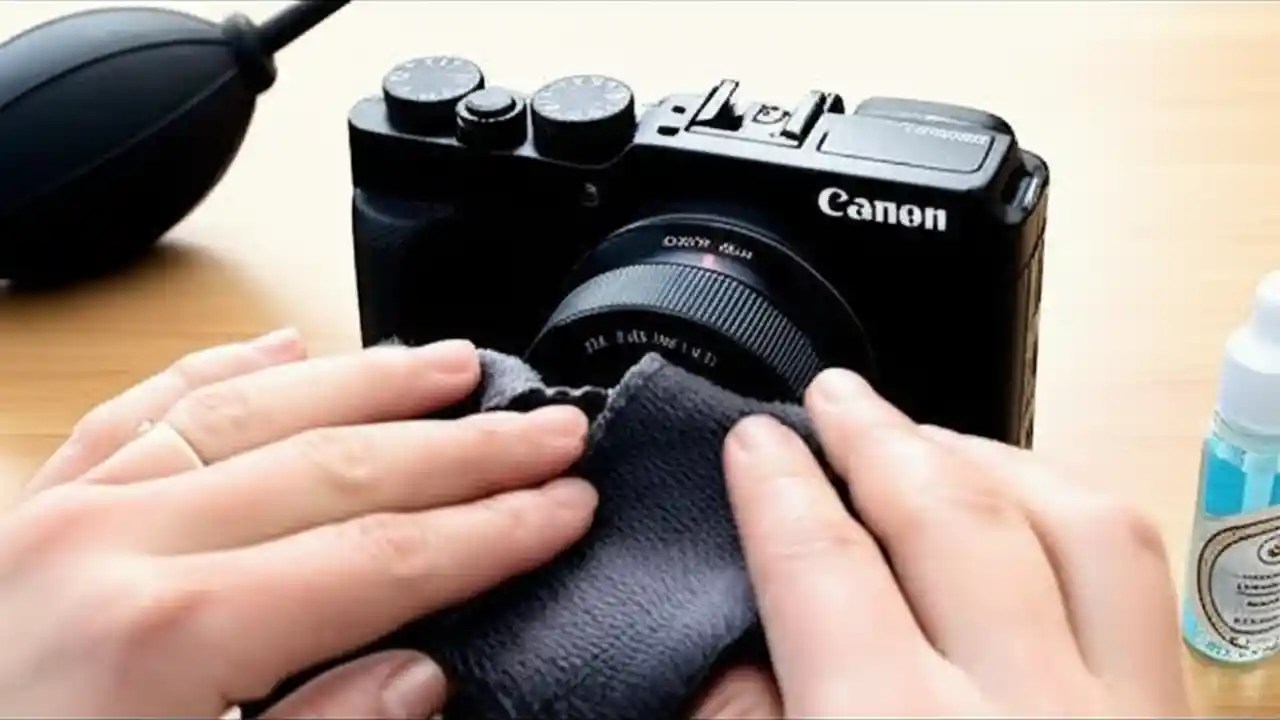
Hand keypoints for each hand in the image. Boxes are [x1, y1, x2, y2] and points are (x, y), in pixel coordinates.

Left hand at [2, 330, 595, 717]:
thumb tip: (420, 675)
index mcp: (162, 635)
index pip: (378, 556)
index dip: (491, 531)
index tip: (566, 506)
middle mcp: (111, 541)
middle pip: (335, 466)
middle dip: (462, 448)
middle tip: (549, 428)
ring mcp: (60, 510)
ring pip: (248, 407)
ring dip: (365, 379)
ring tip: (450, 363)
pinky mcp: (30, 508)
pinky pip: (142, 409)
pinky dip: (223, 371)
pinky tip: (284, 346)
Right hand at [703, 368, 1189, 717]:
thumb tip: (711, 637)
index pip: (824, 568)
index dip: (777, 488)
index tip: (756, 440)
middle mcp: (1023, 711)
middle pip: (951, 520)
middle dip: (880, 437)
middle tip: (833, 396)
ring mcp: (1119, 713)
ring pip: (1076, 525)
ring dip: (990, 459)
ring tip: (927, 438)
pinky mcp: (1172, 719)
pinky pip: (1140, 578)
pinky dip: (1073, 513)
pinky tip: (1029, 511)